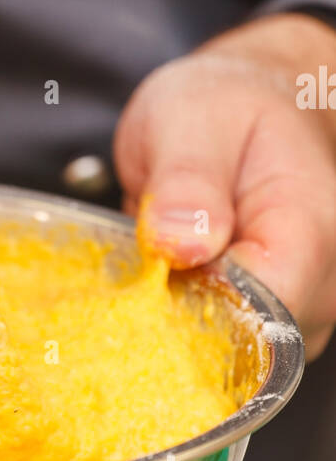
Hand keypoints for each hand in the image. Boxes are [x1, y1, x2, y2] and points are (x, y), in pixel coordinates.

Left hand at [114, 13, 335, 356]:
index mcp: (311, 230)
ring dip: (178, 320)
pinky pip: (220, 345)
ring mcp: (295, 308)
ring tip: (157, 261)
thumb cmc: (226, 107)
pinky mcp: (266, 320)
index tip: (150, 282)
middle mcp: (319, 283)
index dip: (196, 310)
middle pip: (246, 345)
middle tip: (143, 261)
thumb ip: (188, 179)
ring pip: (229, 353)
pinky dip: (182, 319)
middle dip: (180, 318)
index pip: (261, 312)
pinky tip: (165, 281)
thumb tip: (179, 242)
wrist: (245, 106)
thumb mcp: (192, 118)